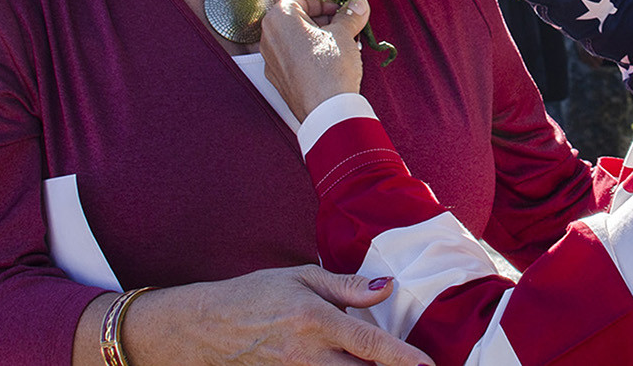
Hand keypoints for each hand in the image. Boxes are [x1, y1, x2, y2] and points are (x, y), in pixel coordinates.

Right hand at [83, 264, 432, 365]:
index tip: (429, 365)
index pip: (371, 346)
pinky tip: (349, 365)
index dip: (404, 359)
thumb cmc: (254, 294)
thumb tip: (386, 286)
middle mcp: (307, 355)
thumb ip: (345, 285)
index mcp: (316, 321)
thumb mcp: (300, 276)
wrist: (203, 326)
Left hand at [262, 0, 368, 121]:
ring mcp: (271, 61)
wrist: (326, 110)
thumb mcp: (344, 33)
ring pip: (297, 41)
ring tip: (343, 45)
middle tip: (345, 26)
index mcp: (279, 18)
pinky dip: (311, 56)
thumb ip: (350, 15)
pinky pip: (295, 60)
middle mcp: (268, 38)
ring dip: (319, 39)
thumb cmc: (329, 66)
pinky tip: (332, 63)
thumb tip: (357, 5)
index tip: (342, 9)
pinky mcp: (279, 80)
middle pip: (298, 20)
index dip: (326, 3)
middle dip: (324, 22)